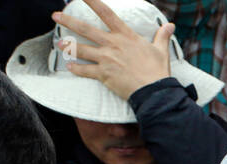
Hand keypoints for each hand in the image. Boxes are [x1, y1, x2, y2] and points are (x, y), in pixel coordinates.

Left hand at [53, 0, 174, 101]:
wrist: (154, 91)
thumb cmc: (158, 71)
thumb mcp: (161, 51)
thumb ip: (162, 36)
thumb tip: (170, 26)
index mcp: (125, 36)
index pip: (106, 13)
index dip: (92, 1)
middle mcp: (112, 44)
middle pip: (85, 29)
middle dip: (68, 21)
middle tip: (55, 16)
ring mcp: (106, 59)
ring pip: (81, 49)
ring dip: (69, 46)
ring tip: (60, 43)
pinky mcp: (104, 74)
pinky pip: (86, 70)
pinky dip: (77, 69)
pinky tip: (70, 67)